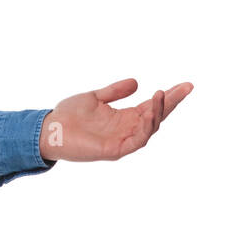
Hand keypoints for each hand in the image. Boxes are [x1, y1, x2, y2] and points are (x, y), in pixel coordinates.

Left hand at [39, 78, 192, 162]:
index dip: (168, 97)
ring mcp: (122, 140)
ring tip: (163, 94)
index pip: (152, 106)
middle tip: (185, 87)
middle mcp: (127, 129)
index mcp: (124, 117)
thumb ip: (114, 91)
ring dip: (159, 111)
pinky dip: (146, 128)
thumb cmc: (67, 115)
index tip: (185, 85)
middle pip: (156, 115)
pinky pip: (137, 140)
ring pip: (150, 128)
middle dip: (171, 102)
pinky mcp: (115, 150)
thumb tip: (136, 82)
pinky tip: (149, 113)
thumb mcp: (94, 97)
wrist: (48, 130)